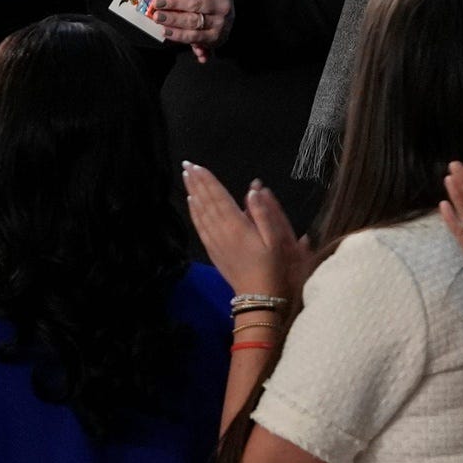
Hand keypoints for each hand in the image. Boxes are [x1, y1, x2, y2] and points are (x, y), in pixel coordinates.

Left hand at [147, 0, 233, 62]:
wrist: (225, 22)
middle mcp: (224, 5)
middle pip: (197, 2)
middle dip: (174, 2)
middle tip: (157, 2)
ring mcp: (220, 23)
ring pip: (193, 20)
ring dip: (173, 19)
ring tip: (158, 16)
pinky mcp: (214, 38)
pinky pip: (192, 36)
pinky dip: (177, 34)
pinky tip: (165, 30)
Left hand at [183, 162, 313, 297]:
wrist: (259, 297)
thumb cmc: (272, 267)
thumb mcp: (275, 239)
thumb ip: (263, 213)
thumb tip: (254, 188)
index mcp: (237, 226)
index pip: (219, 197)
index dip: (208, 181)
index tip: (198, 166)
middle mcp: (222, 231)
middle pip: (206, 202)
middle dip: (197, 182)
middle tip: (187, 165)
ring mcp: (215, 242)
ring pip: (200, 213)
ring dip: (193, 193)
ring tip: (186, 178)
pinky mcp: (212, 251)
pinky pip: (200, 227)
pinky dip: (194, 212)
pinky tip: (191, 203)